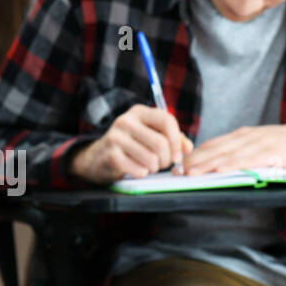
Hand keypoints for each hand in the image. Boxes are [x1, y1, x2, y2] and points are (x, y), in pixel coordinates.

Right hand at [69, 104, 192, 184]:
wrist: (99, 157)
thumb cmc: (131, 146)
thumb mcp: (151, 136)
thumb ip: (173, 139)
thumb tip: (187, 148)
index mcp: (138, 112)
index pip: (167, 120)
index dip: (177, 140)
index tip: (178, 155)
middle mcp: (125, 121)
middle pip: (161, 143)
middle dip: (166, 160)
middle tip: (162, 164)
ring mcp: (115, 137)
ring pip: (151, 159)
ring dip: (155, 168)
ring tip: (149, 166)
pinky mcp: (110, 155)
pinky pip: (139, 170)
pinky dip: (142, 174)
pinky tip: (137, 170)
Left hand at [184, 122, 285, 175]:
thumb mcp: (265, 144)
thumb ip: (246, 151)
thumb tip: (225, 164)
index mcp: (245, 135)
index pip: (213, 144)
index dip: (194, 154)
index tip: (178, 164)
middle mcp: (248, 137)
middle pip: (214, 148)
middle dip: (193, 160)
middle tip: (175, 171)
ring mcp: (260, 144)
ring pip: (227, 155)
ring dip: (206, 164)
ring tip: (189, 173)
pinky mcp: (274, 153)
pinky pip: (249, 160)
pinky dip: (232, 165)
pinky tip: (220, 171)